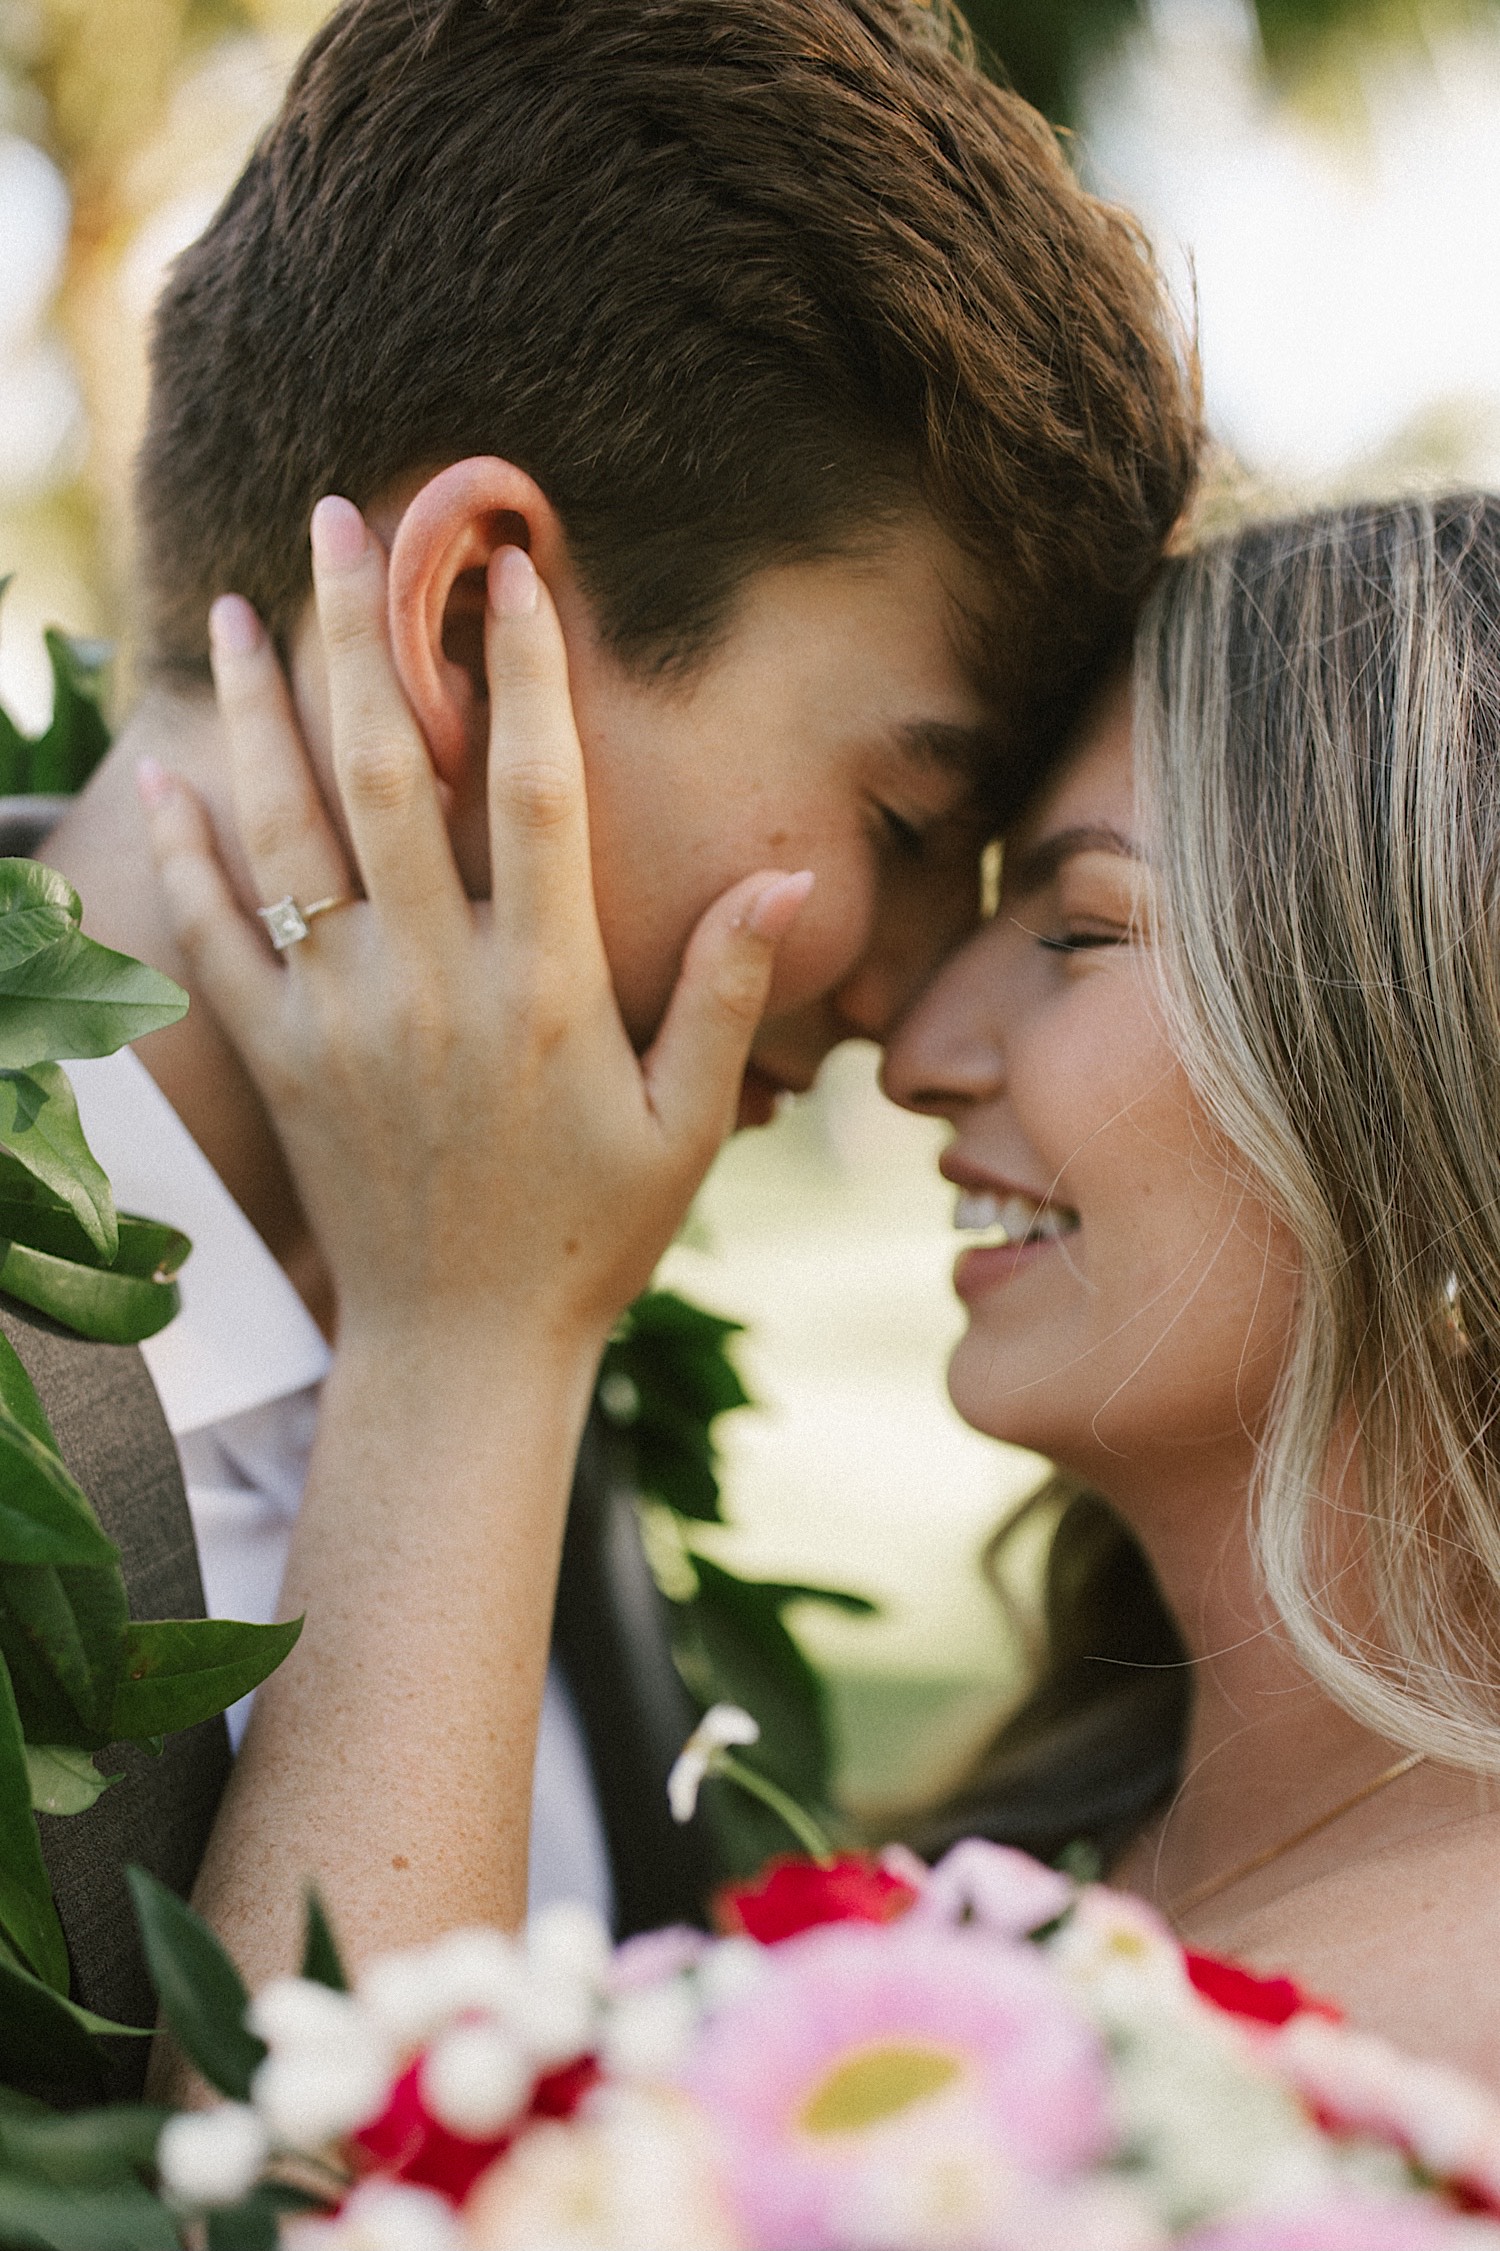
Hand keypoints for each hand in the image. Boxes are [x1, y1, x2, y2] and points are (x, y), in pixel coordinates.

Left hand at [138, 498, 810, 1361]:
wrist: (463, 1352)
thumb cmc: (592, 1235)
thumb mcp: (686, 1125)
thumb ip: (730, 993)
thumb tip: (789, 878)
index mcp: (546, 989)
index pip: (533, 791)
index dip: (521, 668)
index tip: (507, 565)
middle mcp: (431, 985)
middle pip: (384, 772)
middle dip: (360, 632)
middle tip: (336, 522)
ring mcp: (339, 1019)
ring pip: (284, 831)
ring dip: (254, 708)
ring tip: (230, 603)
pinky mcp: (278, 1062)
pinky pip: (213, 939)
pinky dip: (182, 854)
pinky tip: (162, 772)